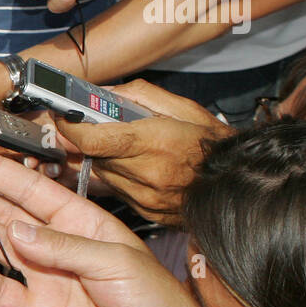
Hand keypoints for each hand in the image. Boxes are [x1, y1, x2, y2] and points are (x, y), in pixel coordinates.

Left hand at [55, 81, 229, 225]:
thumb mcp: (182, 108)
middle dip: (85, 141)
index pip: (94, 139)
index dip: (70, 128)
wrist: (242, 182)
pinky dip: (117, 176)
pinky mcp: (146, 212)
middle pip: (94, 156)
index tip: (63, 117)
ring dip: (101, 159)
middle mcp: (147, 174)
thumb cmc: (214, 143)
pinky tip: (131, 166)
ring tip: (116, 146)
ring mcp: (146, 198)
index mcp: (154, 144)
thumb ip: (137, 97)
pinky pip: (117, 191)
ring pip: (102, 174)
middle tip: (84, 126)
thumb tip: (102, 94)